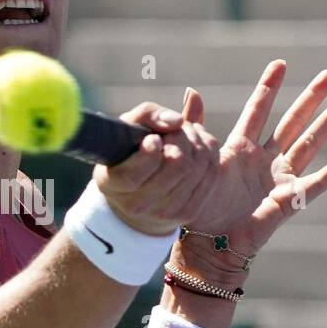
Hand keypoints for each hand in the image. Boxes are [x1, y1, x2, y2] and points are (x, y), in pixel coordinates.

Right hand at [95, 103, 223, 235]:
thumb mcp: (128, 128)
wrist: (138, 193)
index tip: (154, 138)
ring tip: (186, 133)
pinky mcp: (188, 212)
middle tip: (175, 128)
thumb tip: (176, 121)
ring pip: (196, 166)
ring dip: (196, 140)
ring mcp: (164, 212)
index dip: (149, 152)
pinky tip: (198, 145)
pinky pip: (211, 174)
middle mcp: (138, 204)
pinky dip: (209, 152)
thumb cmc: (131, 151)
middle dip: (180, 135)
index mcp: (114, 184)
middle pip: (176, 162)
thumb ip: (148, 115)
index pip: (133, 173)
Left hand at [176, 60, 326, 279]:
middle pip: (294, 121)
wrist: (208, 243)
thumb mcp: (196, 160)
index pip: (257, 111)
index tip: (280, 64)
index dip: (269, 88)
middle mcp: (265, 160)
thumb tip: (192, 89)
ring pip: (312, 142)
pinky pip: (320, 181)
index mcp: (239, 150)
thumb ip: (195, 125)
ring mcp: (280, 178)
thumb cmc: (198, 207)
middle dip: (313, 97)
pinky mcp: (291, 199)